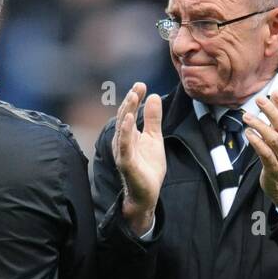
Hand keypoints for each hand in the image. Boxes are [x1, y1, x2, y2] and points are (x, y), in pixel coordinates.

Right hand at [114, 82, 165, 235]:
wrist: (147, 194)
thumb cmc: (148, 167)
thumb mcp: (154, 139)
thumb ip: (153, 119)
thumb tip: (154, 95)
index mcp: (128, 134)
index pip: (130, 111)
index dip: (135, 98)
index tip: (142, 84)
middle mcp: (122, 141)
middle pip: (124, 116)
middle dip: (130, 101)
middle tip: (138, 86)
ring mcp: (123, 152)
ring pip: (123, 129)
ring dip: (127, 112)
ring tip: (133, 97)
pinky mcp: (126, 163)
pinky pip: (124, 146)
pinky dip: (126, 132)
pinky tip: (130, 120)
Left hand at [242, 91, 277, 210]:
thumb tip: (272, 99)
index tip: (275, 93)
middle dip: (271, 111)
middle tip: (259, 100)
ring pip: (273, 138)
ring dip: (259, 125)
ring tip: (247, 117)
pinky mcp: (274, 168)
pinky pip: (265, 153)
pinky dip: (256, 142)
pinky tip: (248, 133)